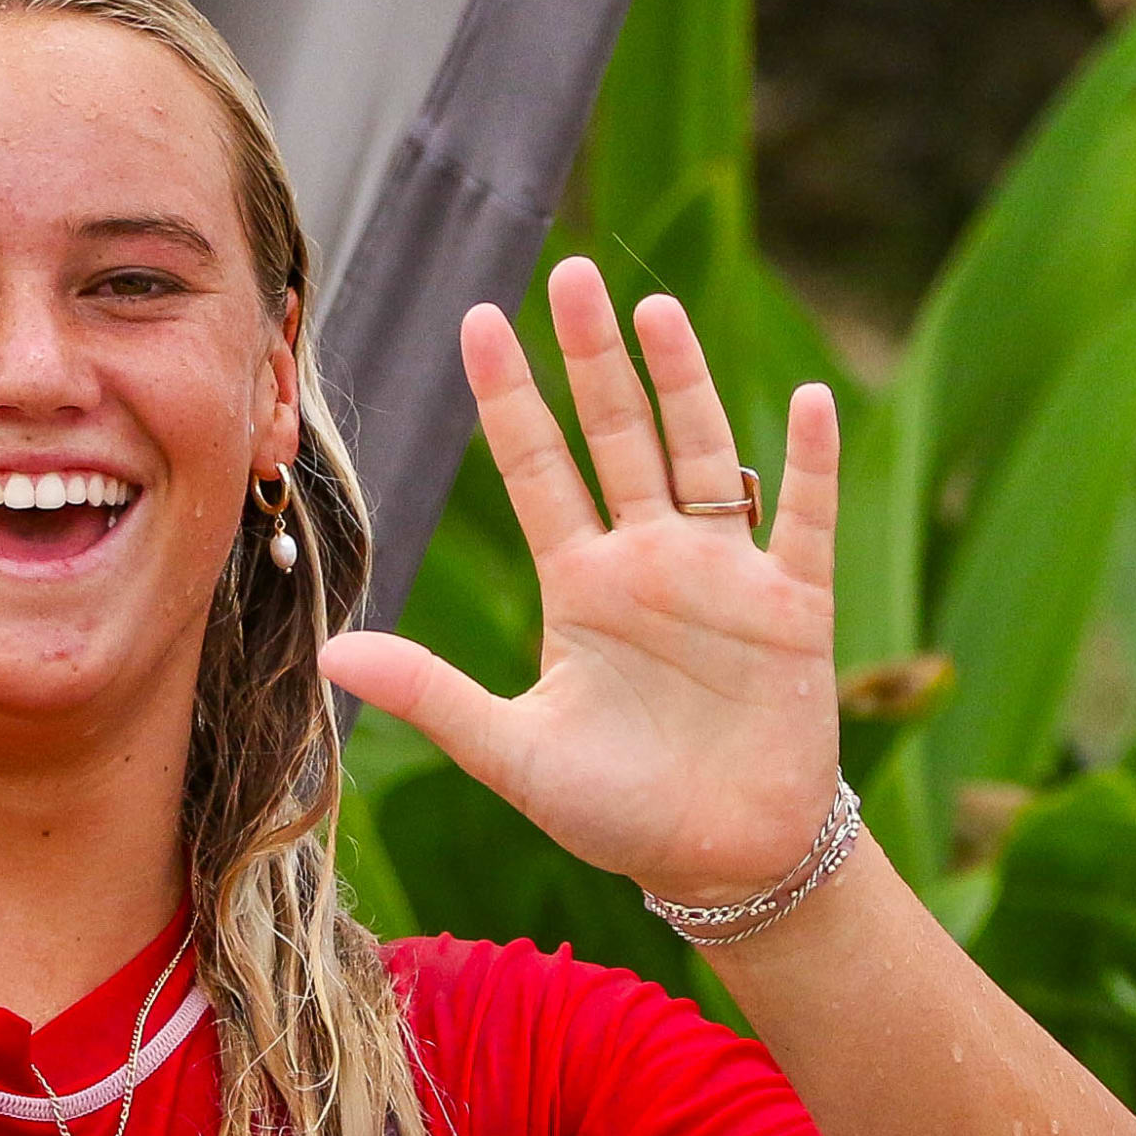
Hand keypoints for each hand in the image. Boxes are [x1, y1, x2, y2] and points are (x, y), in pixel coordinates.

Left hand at [320, 257, 840, 908]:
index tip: (477, 320)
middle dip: (593, 357)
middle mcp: (649, 561)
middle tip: (570, 273)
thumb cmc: (617, 810)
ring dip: (684, 385)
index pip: (537, 467)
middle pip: (617, 436)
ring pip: (702, 455)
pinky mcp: (792, 608)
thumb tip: (331, 650)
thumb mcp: (513, 754)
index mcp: (580, 585)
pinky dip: (805, 467)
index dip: (510, 398)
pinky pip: (804, 522)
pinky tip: (804, 403)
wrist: (720, 861)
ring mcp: (723, 576)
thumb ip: (433, 694)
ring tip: (656, 311)